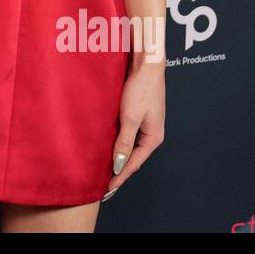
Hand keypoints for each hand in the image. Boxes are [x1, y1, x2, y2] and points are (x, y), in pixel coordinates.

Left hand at [104, 63, 164, 198]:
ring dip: (115, 154)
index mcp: (153, 138)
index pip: (133, 164)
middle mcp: (150, 133)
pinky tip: (104, 144)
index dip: (119, 177)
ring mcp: (144, 123)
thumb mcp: (130, 118)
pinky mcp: (136, 113)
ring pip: (127, 144)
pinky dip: (115, 140)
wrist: (145, 64)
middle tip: (101, 182)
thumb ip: (124, 142)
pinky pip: (125, 132)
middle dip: (118, 169)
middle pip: (131, 156)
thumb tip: (119, 165)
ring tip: (101, 167)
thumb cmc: (142, 88)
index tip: (106, 189)